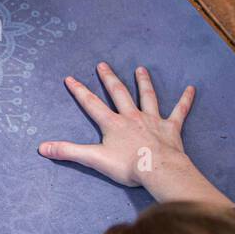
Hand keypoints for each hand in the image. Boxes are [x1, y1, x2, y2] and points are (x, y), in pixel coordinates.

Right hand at [39, 62, 197, 196]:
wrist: (157, 169)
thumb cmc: (127, 166)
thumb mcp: (94, 159)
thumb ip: (68, 152)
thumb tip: (42, 148)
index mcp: (113, 123)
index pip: (92, 104)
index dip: (79, 91)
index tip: (70, 78)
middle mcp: (132, 116)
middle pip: (119, 93)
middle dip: (109, 78)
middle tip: (102, 64)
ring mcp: (152, 120)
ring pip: (147, 96)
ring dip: (144, 82)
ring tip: (141, 68)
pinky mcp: (170, 128)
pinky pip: (179, 111)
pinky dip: (185, 100)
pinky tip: (191, 89)